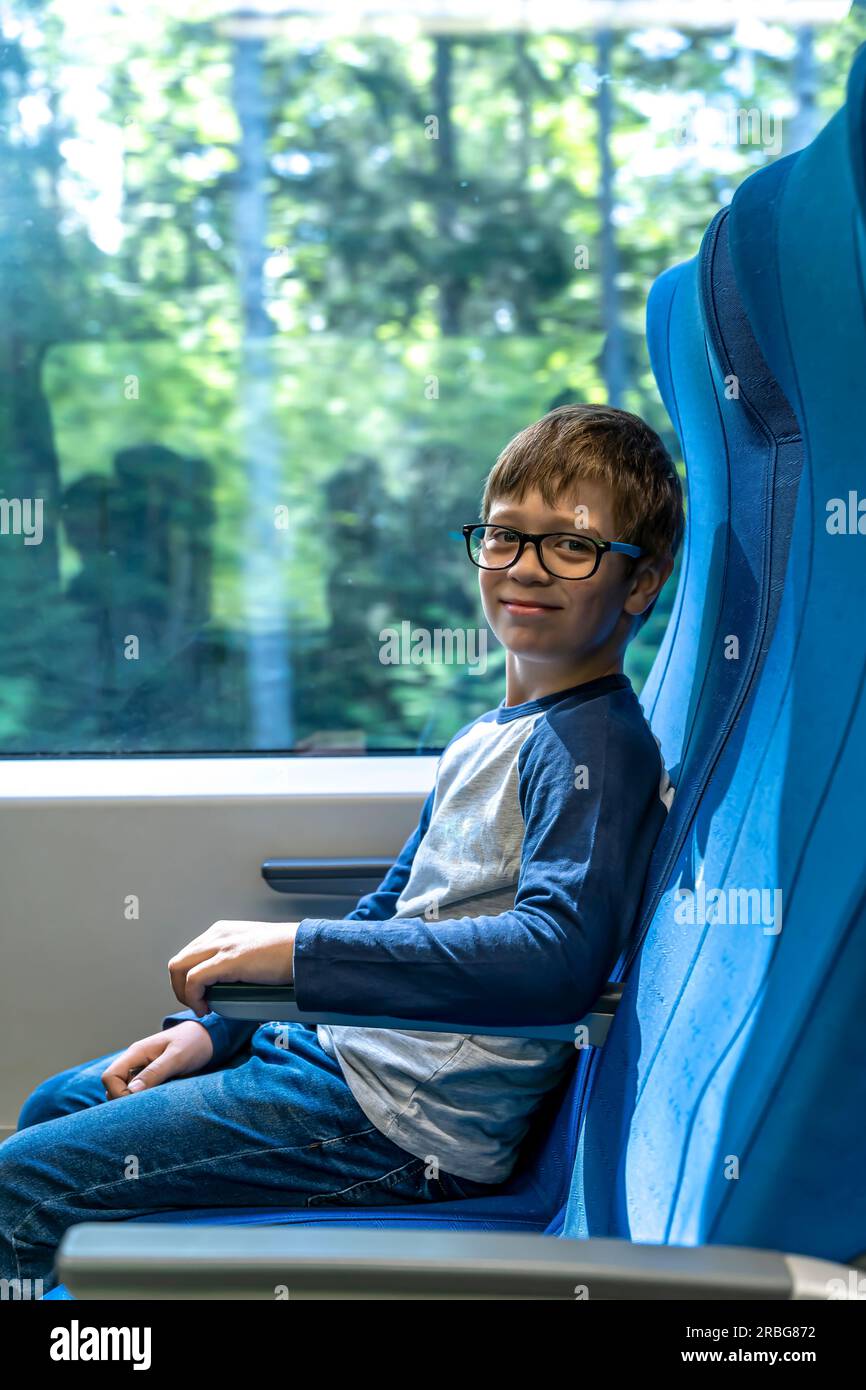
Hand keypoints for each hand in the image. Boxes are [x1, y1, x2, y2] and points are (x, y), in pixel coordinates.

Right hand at [102, 1022, 214, 1098]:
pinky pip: (139, 1093)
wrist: (208, 1038)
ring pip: (125, 1092)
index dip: (118, 1093)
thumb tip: (131, 1092)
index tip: (138, 1102)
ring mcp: (141, 1070)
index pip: (110, 1077)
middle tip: (147, 1107)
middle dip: (124, 1101)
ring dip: (135, 1102)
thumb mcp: (177, 1057)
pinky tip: (159, 1103)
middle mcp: (135, 1062)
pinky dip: (144, 1101)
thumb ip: (155, 1072)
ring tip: (156, 1104)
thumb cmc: (193, 1042)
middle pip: (113, 1087)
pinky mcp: (151, 1078)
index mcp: (136, 1053)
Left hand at [168, 920, 298, 1015]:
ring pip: (178, 969)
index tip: (202, 995)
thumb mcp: (255, 950)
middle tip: (198, 1004)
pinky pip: (194, 980)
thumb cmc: (288, 953)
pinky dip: (194, 998)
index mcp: (223, 931)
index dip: (188, 979)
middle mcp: (217, 934)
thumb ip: (239, 958)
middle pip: (179, 962)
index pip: (190, 954)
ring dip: (184, 994)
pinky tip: (206, 1008)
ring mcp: (221, 945)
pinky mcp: (227, 960)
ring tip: (201, 1007)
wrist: (304, 950)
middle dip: (180, 988)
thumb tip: (233, 981)